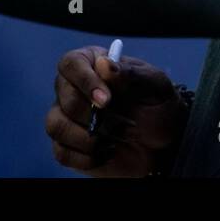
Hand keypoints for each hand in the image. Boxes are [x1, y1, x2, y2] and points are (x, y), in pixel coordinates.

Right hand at [45, 46, 187, 176]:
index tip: (107, 100)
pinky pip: (61, 152)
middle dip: (95, 115)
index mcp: (92, 64)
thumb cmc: (158, 107)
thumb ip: (131, 73)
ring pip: (55, 125)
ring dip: (88, 137)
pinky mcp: (68, 145)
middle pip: (64, 96)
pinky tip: (107, 153)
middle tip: (125, 123)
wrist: (164, 144)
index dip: (85, 81)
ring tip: (115, 140)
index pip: (71, 63)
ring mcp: (67, 117)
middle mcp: (74, 87)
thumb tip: (104, 64)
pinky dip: (86, 157)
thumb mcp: (155, 85)